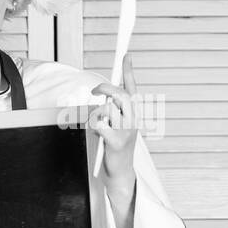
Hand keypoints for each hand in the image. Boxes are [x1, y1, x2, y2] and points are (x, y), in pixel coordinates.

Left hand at [89, 54, 141, 176]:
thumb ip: (113, 109)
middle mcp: (133, 119)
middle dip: (105, 88)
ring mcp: (126, 130)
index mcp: (134, 113)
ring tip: (97, 124)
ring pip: (108, 109)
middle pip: (120, 95)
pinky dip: (94, 125)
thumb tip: (104, 93)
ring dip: (97, 113)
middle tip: (94, 91)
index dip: (129, 71)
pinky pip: (100, 125)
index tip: (126, 55)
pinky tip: (97, 132)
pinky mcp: (116, 142)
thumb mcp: (116, 124)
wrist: (121, 171)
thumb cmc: (115, 145)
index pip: (132, 88)